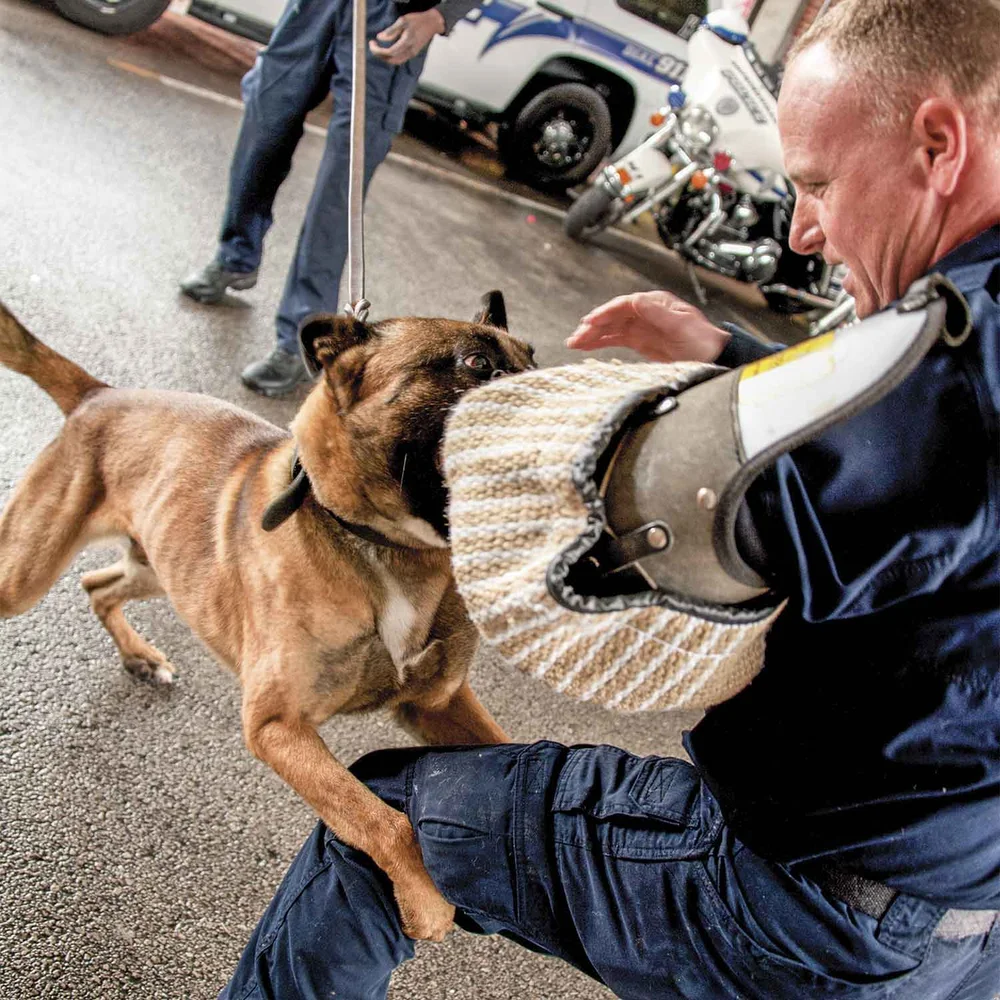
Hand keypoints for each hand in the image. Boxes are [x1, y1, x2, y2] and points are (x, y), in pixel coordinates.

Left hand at [370, 10, 444, 65]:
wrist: (432, 23)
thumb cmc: (418, 20)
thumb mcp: (403, 21)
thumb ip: (391, 30)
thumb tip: (379, 37)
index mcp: (407, 42)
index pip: (389, 52)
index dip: (378, 50)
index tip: (372, 43)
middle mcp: (409, 51)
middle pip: (391, 60)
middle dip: (380, 55)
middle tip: (372, 46)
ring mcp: (411, 54)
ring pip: (395, 62)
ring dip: (385, 58)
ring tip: (377, 48)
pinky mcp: (412, 53)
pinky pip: (399, 59)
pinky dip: (390, 57)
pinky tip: (386, 50)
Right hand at [566, 290, 730, 363]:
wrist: (713, 357)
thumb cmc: (702, 340)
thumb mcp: (682, 326)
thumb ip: (659, 314)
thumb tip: (636, 299)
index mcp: (656, 304)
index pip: (625, 305)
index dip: (606, 312)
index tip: (590, 321)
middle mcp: (646, 312)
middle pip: (614, 316)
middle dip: (594, 326)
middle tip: (576, 337)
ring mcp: (641, 327)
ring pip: (611, 328)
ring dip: (592, 335)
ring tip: (573, 343)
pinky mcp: (640, 341)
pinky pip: (616, 339)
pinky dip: (601, 342)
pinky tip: (586, 346)